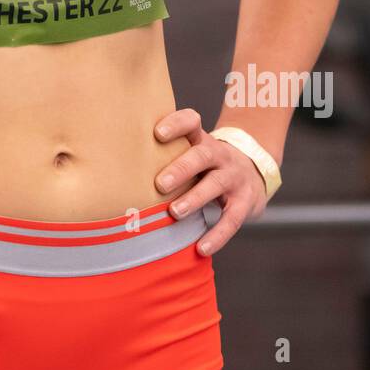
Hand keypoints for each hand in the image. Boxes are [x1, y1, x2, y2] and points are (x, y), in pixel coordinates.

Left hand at [153, 107, 269, 254]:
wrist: (253, 173)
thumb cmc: (206, 164)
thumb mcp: (191, 151)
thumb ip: (165, 155)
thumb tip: (117, 168)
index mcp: (201, 139)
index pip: (191, 122)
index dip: (176, 124)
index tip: (157, 133)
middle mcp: (219, 154)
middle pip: (202, 155)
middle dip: (181, 169)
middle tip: (160, 184)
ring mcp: (234, 177)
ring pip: (216, 184)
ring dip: (195, 198)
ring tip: (175, 212)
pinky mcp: (245, 201)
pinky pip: (232, 219)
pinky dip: (217, 235)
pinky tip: (201, 247)